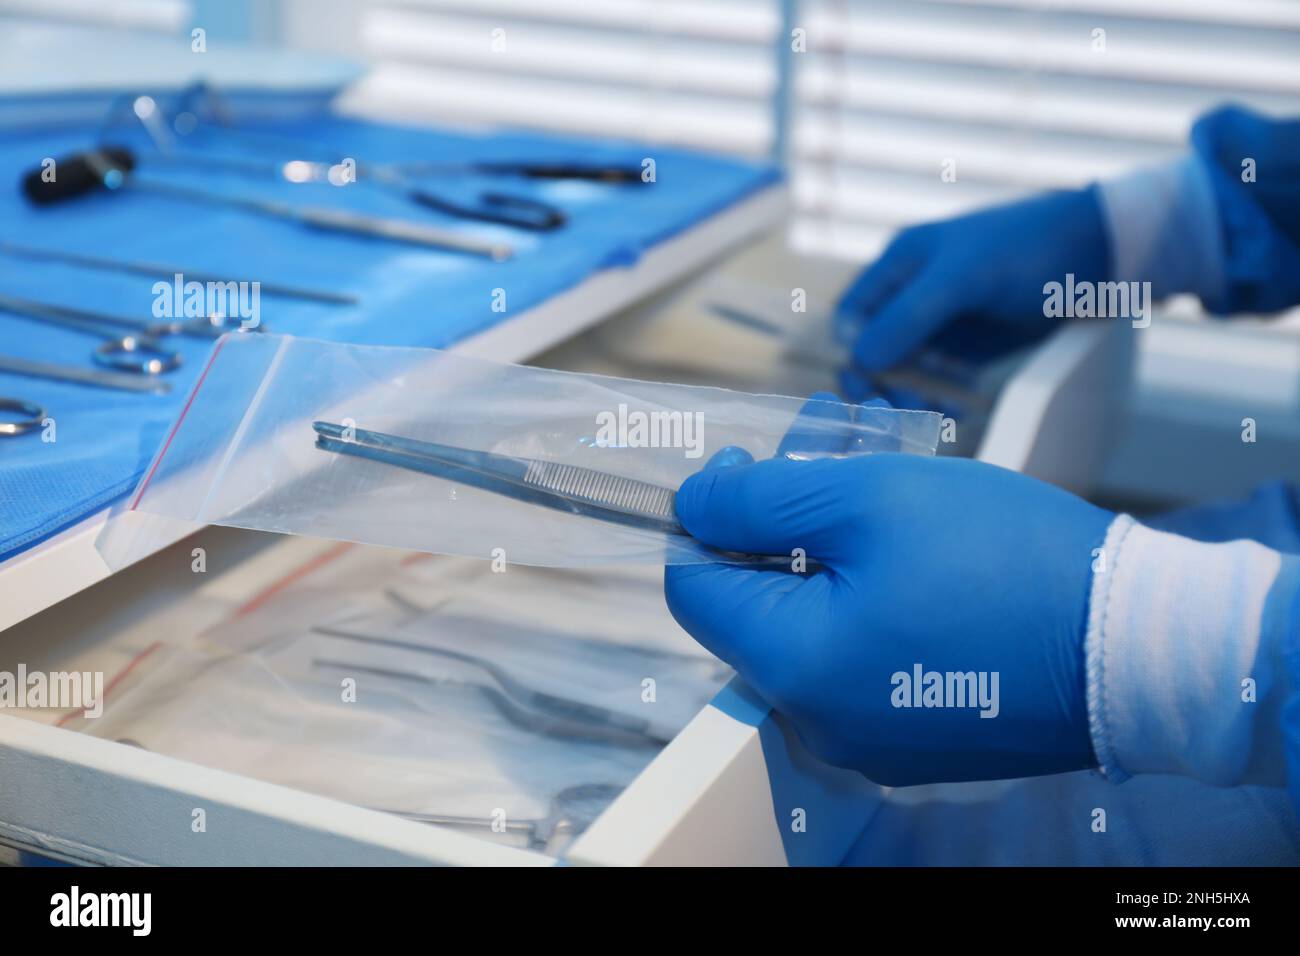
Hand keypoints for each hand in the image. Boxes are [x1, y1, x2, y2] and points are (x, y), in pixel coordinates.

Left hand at [664, 440, 1112, 785]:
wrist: (1138, 647)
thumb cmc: (1002, 559)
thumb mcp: (869, 500)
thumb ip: (760, 501)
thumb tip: (692, 503)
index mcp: (793, 666)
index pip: (694, 588)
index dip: (708, 514)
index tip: (747, 462)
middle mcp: (817, 718)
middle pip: (756, 602)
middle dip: (779, 516)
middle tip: (827, 449)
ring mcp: (869, 734)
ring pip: (812, 621)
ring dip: (827, 543)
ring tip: (875, 475)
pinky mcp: (916, 732)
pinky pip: (861, 654)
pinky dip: (867, 590)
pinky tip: (909, 539)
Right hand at [834, 187, 1109, 395]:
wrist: (1101, 252)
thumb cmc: (1029, 249)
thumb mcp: (964, 277)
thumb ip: (910, 315)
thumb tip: (860, 358)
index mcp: (900, 264)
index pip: (851, 317)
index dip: (852, 353)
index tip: (868, 387)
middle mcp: (912, 294)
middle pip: (874, 349)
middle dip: (882, 382)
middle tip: (898, 413)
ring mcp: (941, 322)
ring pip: (906, 370)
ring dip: (912, 395)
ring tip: (935, 414)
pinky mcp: (969, 347)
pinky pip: (940, 379)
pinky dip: (942, 397)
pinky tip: (959, 408)